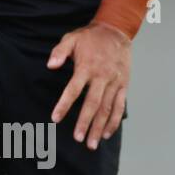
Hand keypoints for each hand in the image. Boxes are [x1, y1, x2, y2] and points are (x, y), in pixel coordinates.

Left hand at [48, 21, 130, 148]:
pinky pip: (120, 105)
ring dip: (99, 127)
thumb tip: (51, 65)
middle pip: (94, 103)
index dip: (64, 104)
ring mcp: (115, 82)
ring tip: (91, 143)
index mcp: (87, 67)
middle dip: (85, 122)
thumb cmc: (90, 38)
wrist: (117, 31)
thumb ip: (59, 52)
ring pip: (108, 108)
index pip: (74, 89)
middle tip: (78, 138)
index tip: (55, 119)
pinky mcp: (124, 85)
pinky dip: (114, 121)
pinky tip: (106, 134)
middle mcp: (103, 77)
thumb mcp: (71, 39)